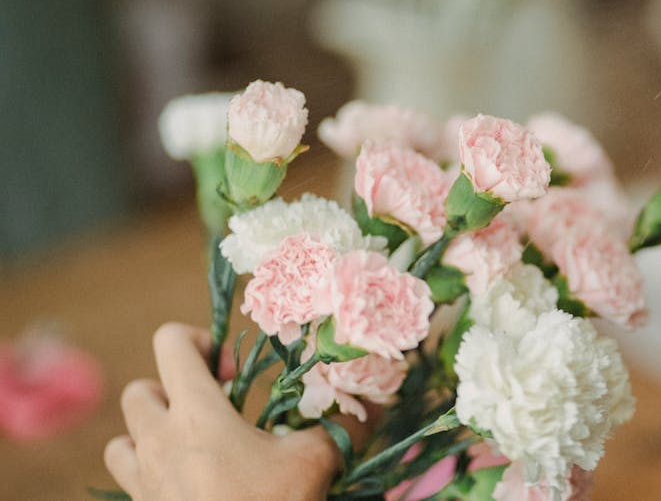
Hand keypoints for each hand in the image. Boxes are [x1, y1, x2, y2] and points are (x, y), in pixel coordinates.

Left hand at [104, 323, 340, 500]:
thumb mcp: (313, 462)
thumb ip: (339, 427)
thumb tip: (373, 405)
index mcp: (196, 414)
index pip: (170, 343)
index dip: (201, 342)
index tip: (232, 371)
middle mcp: (158, 441)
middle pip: (139, 391)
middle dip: (172, 392)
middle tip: (213, 411)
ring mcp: (143, 480)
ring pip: (123, 438)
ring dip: (150, 433)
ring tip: (189, 445)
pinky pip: (128, 479)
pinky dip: (148, 472)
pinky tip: (187, 483)